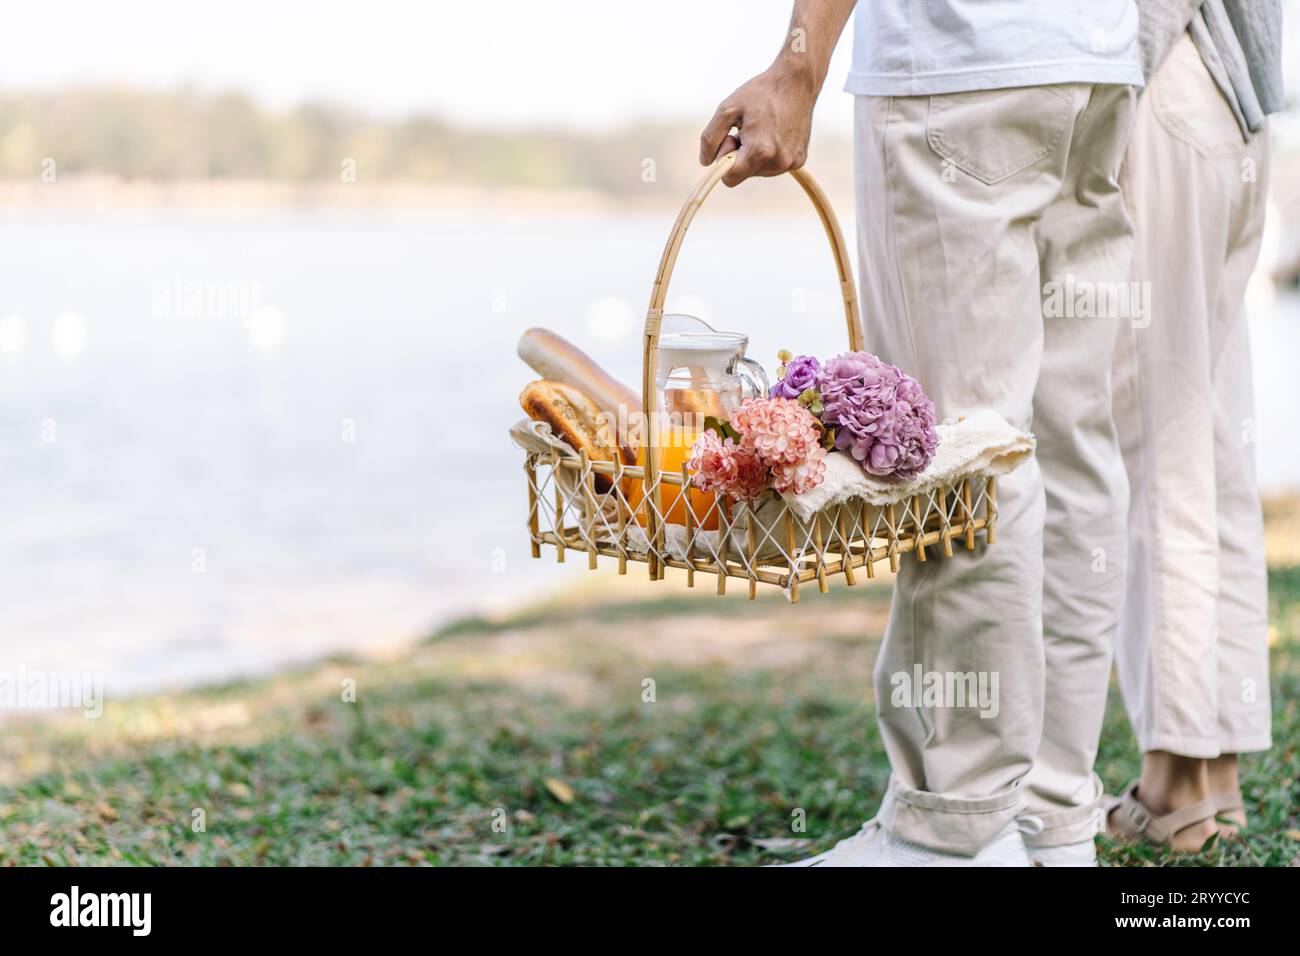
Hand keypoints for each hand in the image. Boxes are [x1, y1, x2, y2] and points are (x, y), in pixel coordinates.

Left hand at [699, 63, 817, 186]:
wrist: (796, 82)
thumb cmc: (760, 92)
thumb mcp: (727, 109)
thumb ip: (711, 138)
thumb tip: (705, 162)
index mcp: (760, 152)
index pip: (730, 179)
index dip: (724, 159)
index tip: (731, 138)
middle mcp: (778, 162)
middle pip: (744, 175)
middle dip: (740, 155)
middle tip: (748, 129)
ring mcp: (791, 163)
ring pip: (758, 172)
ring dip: (754, 155)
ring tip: (762, 129)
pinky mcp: (799, 161)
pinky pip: (773, 166)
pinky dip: (768, 154)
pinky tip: (775, 133)